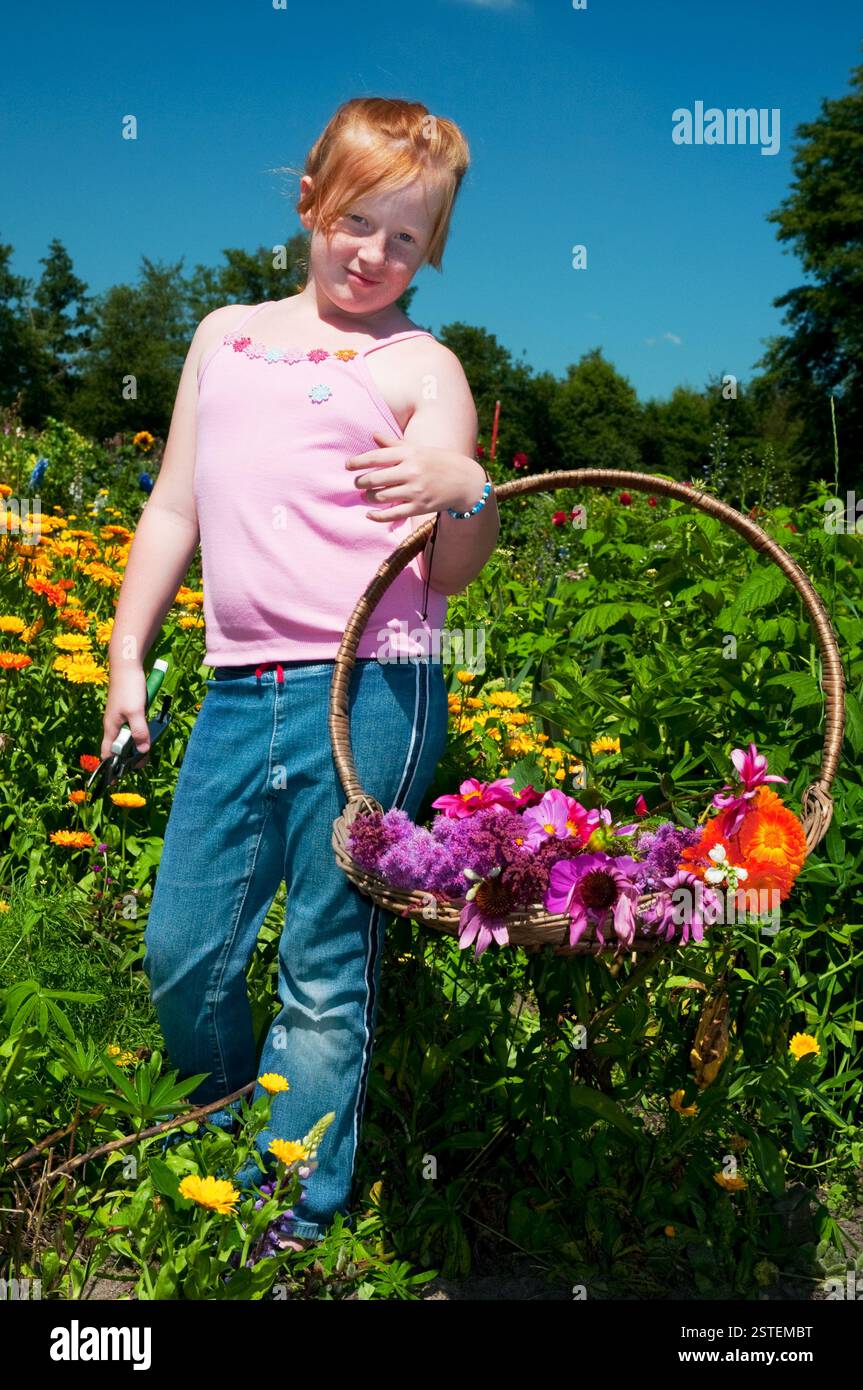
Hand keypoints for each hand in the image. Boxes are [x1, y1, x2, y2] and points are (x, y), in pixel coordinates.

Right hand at [101, 662, 151, 760]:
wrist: (128, 665)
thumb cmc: (128, 688)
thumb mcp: (136, 712)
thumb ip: (140, 732)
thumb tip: (143, 751)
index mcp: (111, 727)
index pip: (106, 752)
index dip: (111, 767)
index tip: (115, 780)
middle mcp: (113, 724)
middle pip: (120, 746)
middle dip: (129, 756)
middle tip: (142, 764)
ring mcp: (120, 717)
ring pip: (128, 736)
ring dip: (137, 743)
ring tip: (147, 751)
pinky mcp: (128, 710)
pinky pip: (133, 725)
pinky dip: (140, 731)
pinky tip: (148, 731)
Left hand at [345, 431, 486, 521]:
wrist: (465, 481)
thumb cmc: (438, 462)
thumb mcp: (418, 449)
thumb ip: (394, 444)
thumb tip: (373, 435)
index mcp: (410, 454)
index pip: (377, 456)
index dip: (358, 461)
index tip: (348, 466)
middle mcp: (411, 471)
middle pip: (375, 478)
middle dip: (361, 482)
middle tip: (358, 483)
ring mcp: (415, 491)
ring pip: (381, 496)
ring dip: (368, 497)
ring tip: (366, 495)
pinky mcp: (419, 507)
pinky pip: (392, 514)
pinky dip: (377, 516)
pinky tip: (370, 515)